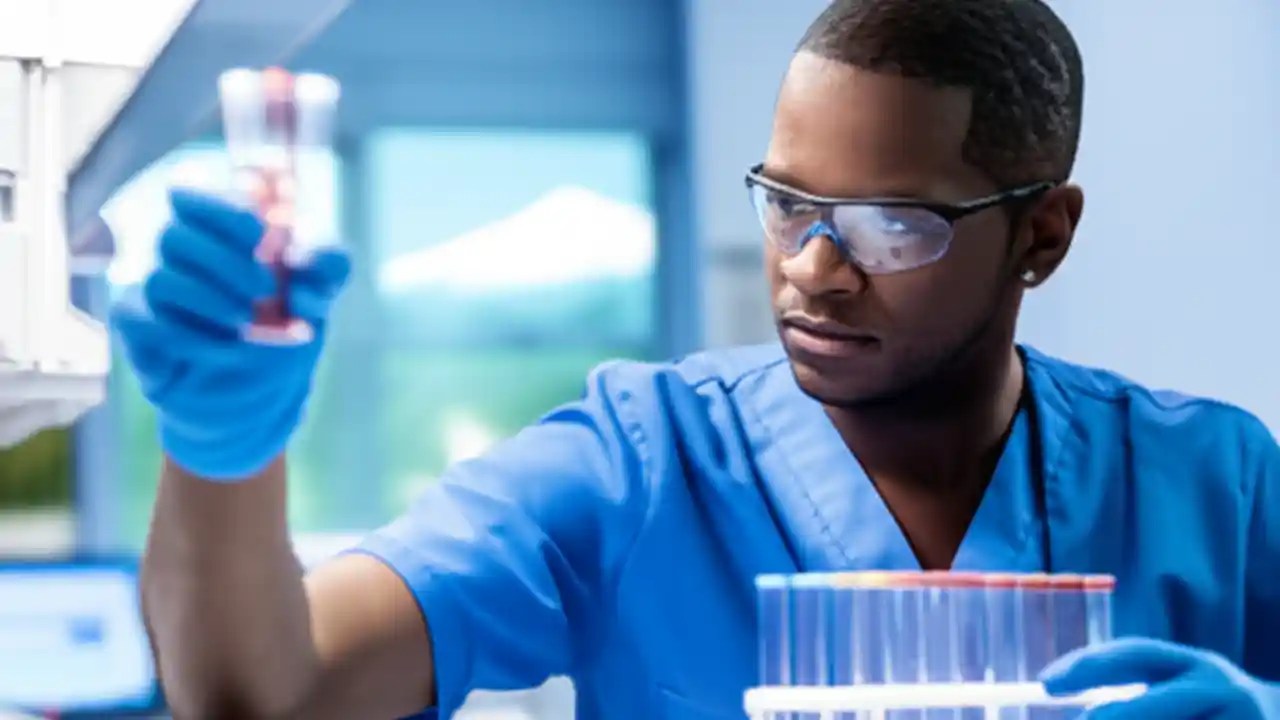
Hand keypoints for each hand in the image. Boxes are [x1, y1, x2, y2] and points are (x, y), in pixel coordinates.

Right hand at [110, 189, 349, 480]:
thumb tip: (299, 254)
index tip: (260, 231)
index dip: (220, 206)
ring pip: (161, 279)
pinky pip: (145, 321)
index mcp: (219, 231)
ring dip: (211, 302)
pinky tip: (228, 348)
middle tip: (266, 289)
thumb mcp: (323, 288)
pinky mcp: (141, 330)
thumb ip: (328, 259)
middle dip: (226, 262)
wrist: (265, 391)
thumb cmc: (287, 324)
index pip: (191, 194)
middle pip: (175, 234)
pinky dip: (192, 336)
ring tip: (247, 322)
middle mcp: (182, 255)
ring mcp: (156, 291)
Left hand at [1041, 637, 1279, 718]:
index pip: (1134, 654)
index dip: (1087, 665)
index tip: (1045, 682)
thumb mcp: (1183, 694)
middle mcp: (1219, 688)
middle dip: (1117, 716)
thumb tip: (1081, 713)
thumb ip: (1140, 700)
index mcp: (1196, 665)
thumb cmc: (1213, 714)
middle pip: (1155, 702)